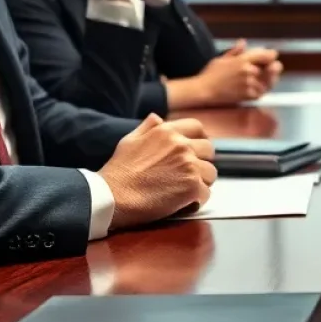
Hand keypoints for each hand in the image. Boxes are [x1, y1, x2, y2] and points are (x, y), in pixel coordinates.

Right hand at [98, 114, 215, 230]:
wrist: (110, 197)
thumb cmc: (117, 172)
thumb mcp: (129, 140)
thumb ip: (148, 127)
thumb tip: (158, 118)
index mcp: (168, 132)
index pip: (197, 128)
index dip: (199, 140)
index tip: (196, 152)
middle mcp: (182, 145)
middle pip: (208, 151)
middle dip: (201, 162)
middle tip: (188, 175)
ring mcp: (189, 165)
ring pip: (211, 173)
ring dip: (201, 182)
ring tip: (183, 191)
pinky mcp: (192, 186)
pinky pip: (206, 193)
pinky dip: (196, 200)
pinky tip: (183, 203)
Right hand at [165, 41, 271, 108]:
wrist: (204, 91)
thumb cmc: (211, 74)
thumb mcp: (222, 58)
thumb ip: (235, 51)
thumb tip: (243, 42)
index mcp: (243, 60)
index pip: (268, 56)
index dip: (271, 55)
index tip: (270, 57)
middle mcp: (249, 71)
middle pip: (272, 68)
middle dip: (273, 67)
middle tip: (274, 67)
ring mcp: (250, 84)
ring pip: (269, 81)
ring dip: (269, 79)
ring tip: (266, 77)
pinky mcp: (248, 96)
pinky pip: (262, 92)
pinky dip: (262, 89)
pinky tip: (258, 86)